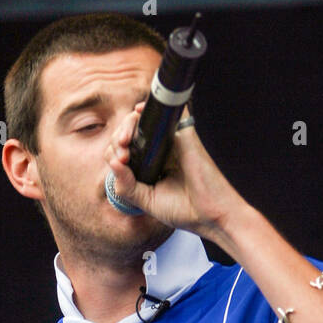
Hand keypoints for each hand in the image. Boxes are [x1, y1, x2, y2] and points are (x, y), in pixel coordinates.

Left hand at [104, 100, 244, 238]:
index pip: (123, 150)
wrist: (209, 214)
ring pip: (142, 120)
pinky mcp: (183, 132)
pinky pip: (166, 111)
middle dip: (118, 139)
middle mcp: (159, 151)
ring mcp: (171, 140)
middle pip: (129, 133)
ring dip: (127, 126)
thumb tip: (113, 163)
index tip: (119, 166)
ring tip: (125, 143)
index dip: (114, 153)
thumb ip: (126, 186)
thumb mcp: (146, 201)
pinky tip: (138, 114)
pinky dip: (150, 108)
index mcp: (149, 166)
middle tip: (122, 157)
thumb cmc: (183, 210)